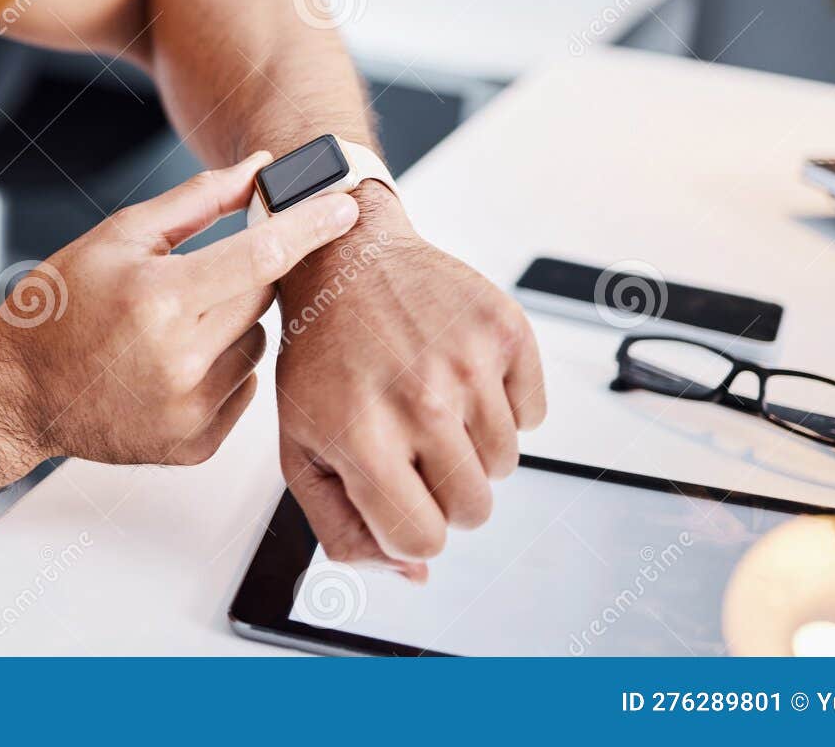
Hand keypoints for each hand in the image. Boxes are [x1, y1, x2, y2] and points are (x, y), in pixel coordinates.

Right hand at [0, 153, 360, 467]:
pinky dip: (222, 370)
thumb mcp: (118, 236)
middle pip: (262, 297)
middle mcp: (179, 361)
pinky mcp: (196, 445)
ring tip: (175, 326)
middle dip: (248, 274)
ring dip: (233, 325)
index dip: (309, 227)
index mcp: (158, 300)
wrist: (15, 393)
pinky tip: (173, 364)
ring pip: (256, 344)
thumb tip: (257, 170)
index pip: (261, 256)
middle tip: (205, 273)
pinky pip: (244, 389)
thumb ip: (196, 201)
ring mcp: (190, 410)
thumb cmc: (59, 311)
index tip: (344, 207)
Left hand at [274, 187, 544, 577]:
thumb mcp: (301, 446)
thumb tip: (415, 574)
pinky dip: (504, 404)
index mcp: (360, 435)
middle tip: (414, 445)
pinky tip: (458, 371)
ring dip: (472, 446)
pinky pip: (533, 414)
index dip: (413, 528)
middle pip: (475, 509)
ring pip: (507, 464)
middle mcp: (418, 400)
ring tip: (431, 402)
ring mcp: (467, 362)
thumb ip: (343, 528)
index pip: (423, 539)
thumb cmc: (321, 357)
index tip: (398, 494)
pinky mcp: (505, 330)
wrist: (346, 260)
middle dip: (446, 491)